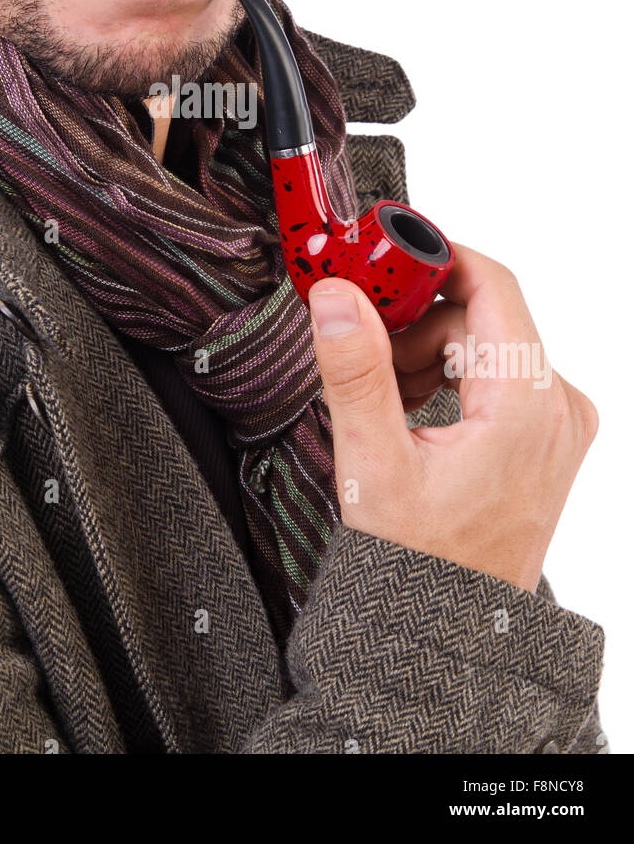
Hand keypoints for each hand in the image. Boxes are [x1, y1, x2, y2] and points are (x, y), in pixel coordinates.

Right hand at [308, 243, 598, 592]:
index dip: (434, 259)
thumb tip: (336, 298)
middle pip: (481, 316)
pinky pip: (497, 375)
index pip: (491, 285)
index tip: (382, 259)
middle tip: (365, 349)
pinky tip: (411, 411)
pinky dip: (450, 377)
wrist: (449, 633)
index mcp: (527, 407)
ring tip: (387, 400)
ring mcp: (558, 425)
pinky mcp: (546, 438)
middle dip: (417, 323)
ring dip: (429, 352)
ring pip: (485, 343)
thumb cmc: (420, 566)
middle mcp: (558, 409)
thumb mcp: (374, 465)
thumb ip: (356, 371)